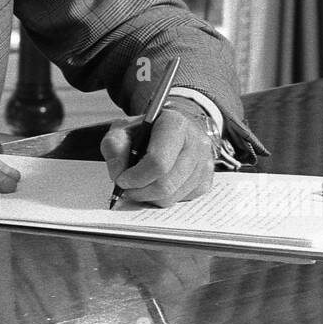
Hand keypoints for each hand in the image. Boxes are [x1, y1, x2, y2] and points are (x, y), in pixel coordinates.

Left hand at [100, 100, 216, 207]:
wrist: (172, 129)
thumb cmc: (147, 130)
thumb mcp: (123, 129)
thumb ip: (114, 146)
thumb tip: (119, 174)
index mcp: (174, 124)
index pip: (158, 161)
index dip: (137, 176)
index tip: (122, 180)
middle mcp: (195, 142)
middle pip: (167, 184)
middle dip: (141, 192)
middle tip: (127, 190)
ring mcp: (205, 162)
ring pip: (174, 196)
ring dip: (151, 197)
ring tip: (140, 187)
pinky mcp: (207, 179)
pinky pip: (183, 200)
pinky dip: (165, 198)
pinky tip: (156, 185)